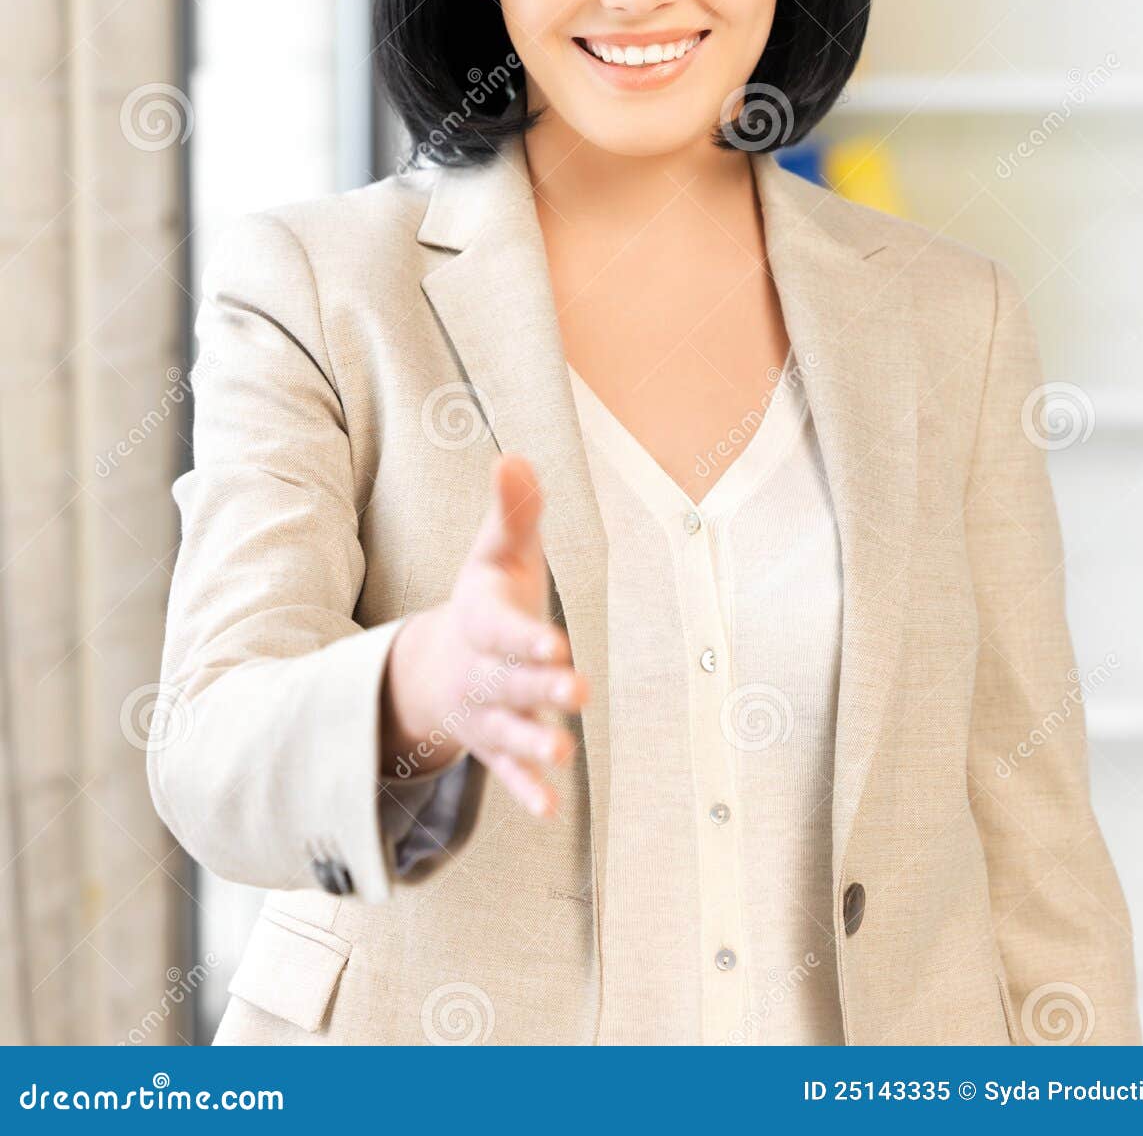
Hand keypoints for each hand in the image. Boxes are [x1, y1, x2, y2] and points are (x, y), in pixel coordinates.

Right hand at [380, 453, 587, 817]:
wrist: (441, 662)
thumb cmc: (487, 598)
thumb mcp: (498, 551)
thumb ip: (513, 511)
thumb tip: (514, 456)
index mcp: (484, 620)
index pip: (503, 629)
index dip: (528, 636)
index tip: (557, 642)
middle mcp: (483, 670)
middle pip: (511, 681)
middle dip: (541, 685)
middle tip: (578, 688)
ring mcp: (487, 713)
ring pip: (509, 730)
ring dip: (534, 742)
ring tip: (564, 752)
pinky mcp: (496, 746)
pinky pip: (507, 773)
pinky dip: (525, 791)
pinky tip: (550, 809)